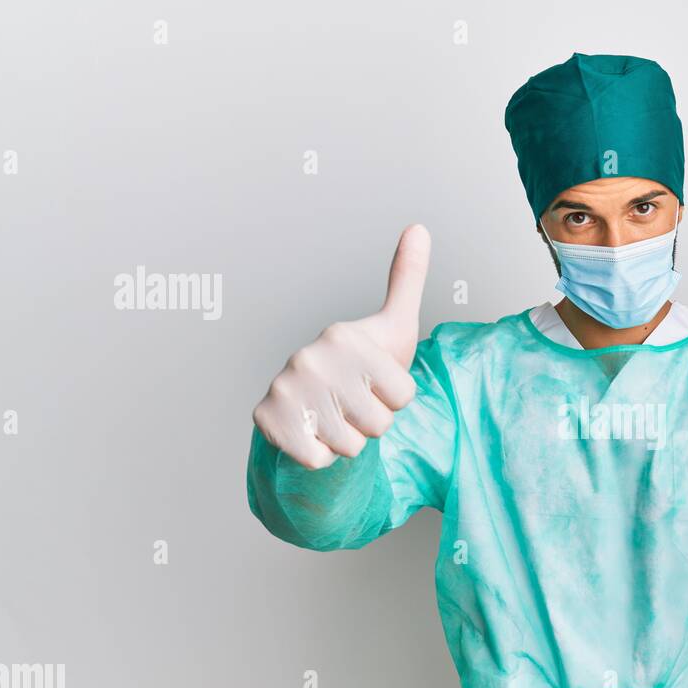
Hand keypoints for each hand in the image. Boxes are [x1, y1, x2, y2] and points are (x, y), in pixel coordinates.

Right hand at [252, 224, 430, 469]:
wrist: (310, 404)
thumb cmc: (361, 367)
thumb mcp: (393, 326)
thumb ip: (408, 279)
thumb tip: (419, 226)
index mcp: (344, 336)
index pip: (405, 397)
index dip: (396, 400)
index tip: (376, 384)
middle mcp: (309, 357)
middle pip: (380, 425)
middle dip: (373, 425)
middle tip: (354, 405)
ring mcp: (285, 389)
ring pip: (352, 447)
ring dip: (348, 442)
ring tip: (334, 418)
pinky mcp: (268, 421)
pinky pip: (320, 460)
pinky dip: (321, 456)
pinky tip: (312, 432)